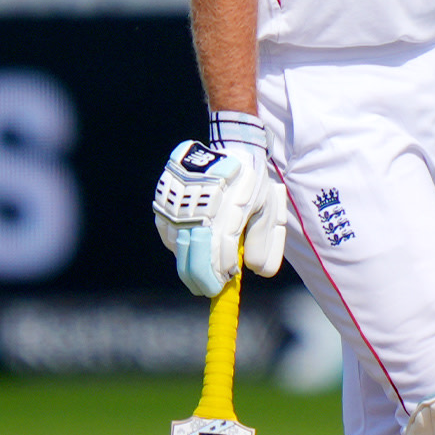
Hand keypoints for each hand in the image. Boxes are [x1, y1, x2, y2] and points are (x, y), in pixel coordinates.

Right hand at [153, 140, 287, 295]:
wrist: (231, 145)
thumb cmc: (252, 181)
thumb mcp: (268, 207)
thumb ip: (266, 240)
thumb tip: (256, 271)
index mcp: (232, 200)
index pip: (221, 246)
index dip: (222, 270)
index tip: (226, 282)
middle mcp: (203, 200)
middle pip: (194, 250)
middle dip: (201, 277)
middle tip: (208, 290)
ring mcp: (181, 197)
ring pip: (178, 244)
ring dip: (189, 263)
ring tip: (202, 270)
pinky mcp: (166, 196)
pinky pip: (168, 232)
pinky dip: (178, 247)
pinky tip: (190, 249)